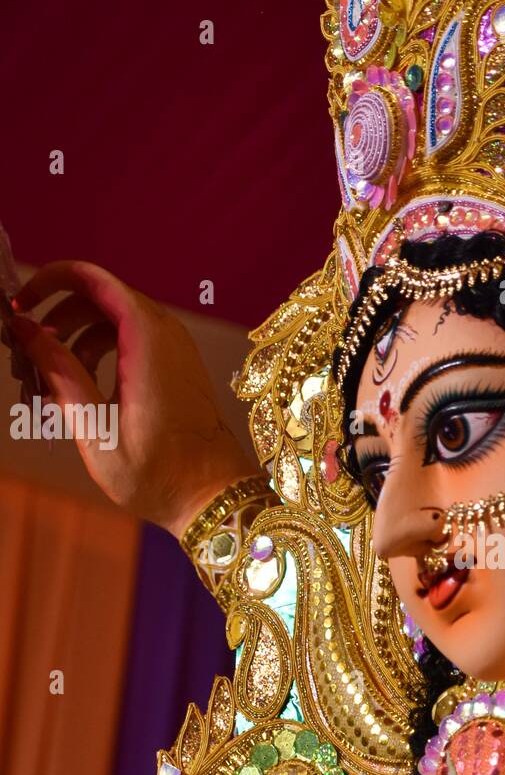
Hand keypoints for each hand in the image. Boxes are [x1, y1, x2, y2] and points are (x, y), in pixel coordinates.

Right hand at [6, 260, 255, 536]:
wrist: (214, 496)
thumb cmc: (158, 472)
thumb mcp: (94, 424)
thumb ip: (58, 370)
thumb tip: (24, 329)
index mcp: (147, 337)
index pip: (91, 278)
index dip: (48, 281)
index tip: (18, 306)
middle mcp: (165, 332)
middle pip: (97, 299)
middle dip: (55, 321)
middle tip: (26, 358)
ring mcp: (174, 348)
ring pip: (111, 323)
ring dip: (74, 344)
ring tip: (47, 386)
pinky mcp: (176, 367)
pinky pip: (129, 343)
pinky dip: (98, 358)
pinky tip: (77, 394)